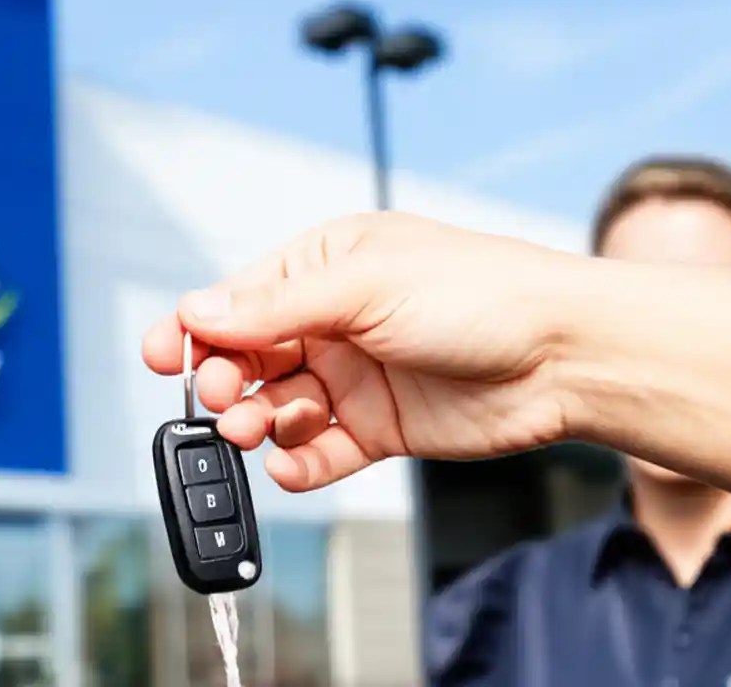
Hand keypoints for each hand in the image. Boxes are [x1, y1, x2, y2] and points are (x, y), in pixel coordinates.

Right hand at [142, 211, 585, 492]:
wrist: (565, 356)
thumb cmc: (479, 293)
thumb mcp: (366, 285)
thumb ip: (276, 307)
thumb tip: (197, 310)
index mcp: (325, 266)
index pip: (239, 300)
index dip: (197, 329)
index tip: (164, 357)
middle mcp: (334, 321)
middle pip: (251, 358)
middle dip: (228, 381)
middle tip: (225, 401)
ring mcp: (356, 376)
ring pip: (280, 407)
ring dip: (258, 423)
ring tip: (255, 431)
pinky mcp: (380, 428)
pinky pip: (323, 451)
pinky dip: (301, 462)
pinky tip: (293, 464)